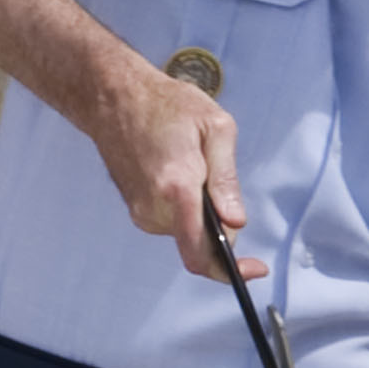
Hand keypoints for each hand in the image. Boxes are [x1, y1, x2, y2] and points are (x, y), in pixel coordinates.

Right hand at [89, 60, 254, 281]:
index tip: (255, 269)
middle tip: (220, 186)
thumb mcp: (215, 127)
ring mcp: (141, 212)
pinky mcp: (136, 210)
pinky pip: (172, 222)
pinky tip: (180, 173)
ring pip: (187, 232)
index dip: (230, 270)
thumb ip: (227, 179)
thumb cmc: (166, 104)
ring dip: (202, 213)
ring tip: (195, 168)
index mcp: (177, 187)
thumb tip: (236, 222)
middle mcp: (154, 208)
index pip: (201, 252)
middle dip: (220, 227)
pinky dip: (185, 208)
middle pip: (200, 244)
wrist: (113, 97)